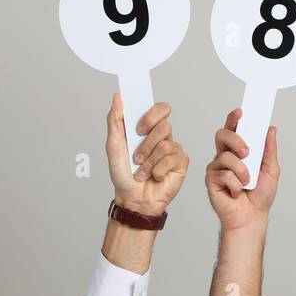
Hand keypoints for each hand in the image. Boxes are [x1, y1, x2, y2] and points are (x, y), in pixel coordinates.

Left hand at [106, 93, 188, 216]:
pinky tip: (154, 176)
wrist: (132, 198)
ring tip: (141, 172)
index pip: (160, 109)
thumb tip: (118, 97)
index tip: (138, 128)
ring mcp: (173, 149)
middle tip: (137, 155)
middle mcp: (164, 136)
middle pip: (165, 126)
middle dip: (147, 143)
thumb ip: (115, 120)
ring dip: (148, 162)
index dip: (152, 114)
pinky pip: (172, 159)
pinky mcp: (181, 163)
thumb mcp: (114, 145)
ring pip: (166, 145)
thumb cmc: (123, 172)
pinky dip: (157, 170)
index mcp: (149, 128)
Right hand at [204, 108, 279, 233]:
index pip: (234, 129)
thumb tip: (270, 129)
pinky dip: (236, 185)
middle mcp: (225, 156)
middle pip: (222, 135)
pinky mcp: (210, 180)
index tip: (241, 111)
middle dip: (236, 140)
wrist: (251, 217)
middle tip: (247, 152)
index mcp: (238, 150)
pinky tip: (237, 192)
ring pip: (226, 157)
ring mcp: (216, 167)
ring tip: (247, 182)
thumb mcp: (271, 169)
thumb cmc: (260, 195)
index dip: (234, 119)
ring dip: (242, 171)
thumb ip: (269, 149)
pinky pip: (224, 174)